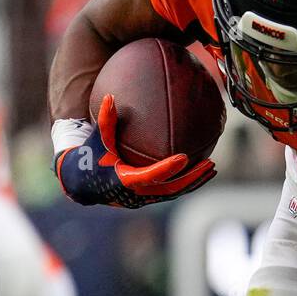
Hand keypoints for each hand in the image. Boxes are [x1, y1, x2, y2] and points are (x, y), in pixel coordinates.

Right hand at [55, 95, 215, 206]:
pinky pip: (171, 191)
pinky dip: (186, 182)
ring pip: (175, 192)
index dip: (167, 169)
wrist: (84, 184)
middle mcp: (138, 193)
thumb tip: (109, 96)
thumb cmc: (91, 158)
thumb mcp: (98, 140)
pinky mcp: (149, 198)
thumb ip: (105, 121)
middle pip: (171, 188)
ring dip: (194, 181)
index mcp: (126, 180)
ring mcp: (145, 198)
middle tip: (210, 165)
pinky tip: (200, 171)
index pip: (151, 176)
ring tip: (211, 168)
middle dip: (192, 178)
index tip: (183, 158)